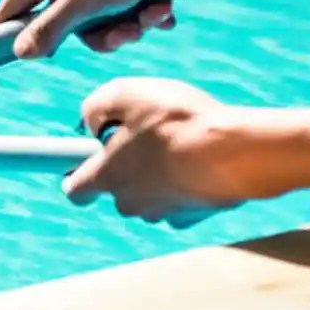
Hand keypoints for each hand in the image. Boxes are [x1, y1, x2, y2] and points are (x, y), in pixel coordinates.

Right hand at [0, 0, 201, 58]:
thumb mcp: (83, 5)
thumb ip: (49, 29)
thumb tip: (18, 51)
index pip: (14, 5)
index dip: (9, 30)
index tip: (9, 53)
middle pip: (67, 20)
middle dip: (101, 34)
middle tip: (125, 36)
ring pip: (99, 16)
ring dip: (127, 24)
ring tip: (153, 16)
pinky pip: (119, 4)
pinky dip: (140, 12)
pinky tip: (161, 9)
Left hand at [64, 77, 264, 227]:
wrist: (235, 152)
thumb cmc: (176, 120)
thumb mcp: (124, 94)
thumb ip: (96, 107)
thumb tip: (91, 122)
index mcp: (107, 176)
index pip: (75, 190)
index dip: (74, 175)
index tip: (82, 160)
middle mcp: (130, 202)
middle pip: (117, 188)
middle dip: (126, 165)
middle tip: (148, 135)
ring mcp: (163, 212)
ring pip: (150, 193)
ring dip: (158, 172)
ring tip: (179, 142)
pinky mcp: (194, 215)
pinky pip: (180, 197)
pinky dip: (186, 181)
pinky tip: (200, 159)